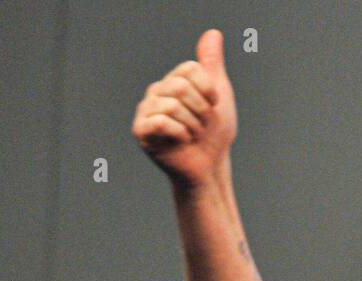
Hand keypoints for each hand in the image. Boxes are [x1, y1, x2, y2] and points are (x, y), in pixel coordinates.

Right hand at [132, 28, 236, 186]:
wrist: (210, 165)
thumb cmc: (214, 133)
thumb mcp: (219, 94)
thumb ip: (212, 64)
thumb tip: (212, 33)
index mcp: (172, 80)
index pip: (189, 69)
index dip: (208, 89)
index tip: (213, 106)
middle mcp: (156, 92)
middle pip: (181, 86)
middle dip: (201, 110)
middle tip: (202, 125)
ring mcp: (146, 111)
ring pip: (173, 105)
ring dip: (193, 125)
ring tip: (192, 135)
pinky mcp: (141, 131)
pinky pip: (161, 121)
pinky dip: (180, 133)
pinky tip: (182, 141)